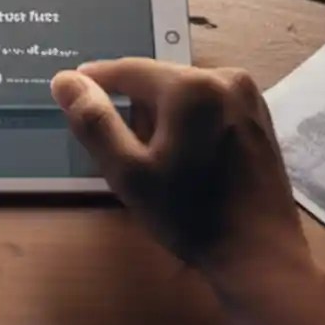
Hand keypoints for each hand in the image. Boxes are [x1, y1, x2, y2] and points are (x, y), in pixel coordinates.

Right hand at [51, 59, 311, 287]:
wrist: (260, 255)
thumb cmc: (190, 215)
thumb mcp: (129, 172)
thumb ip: (94, 121)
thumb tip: (65, 80)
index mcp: (190, 87)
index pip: (127, 69)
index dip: (95, 81)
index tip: (71, 93)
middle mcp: (225, 78)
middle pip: (157, 80)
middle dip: (133, 107)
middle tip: (122, 151)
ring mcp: (247, 96)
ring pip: (183, 93)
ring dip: (160, 116)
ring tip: (155, 160)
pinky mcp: (258, 116)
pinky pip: (208, 105)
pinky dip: (188, 122)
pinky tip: (186, 158)